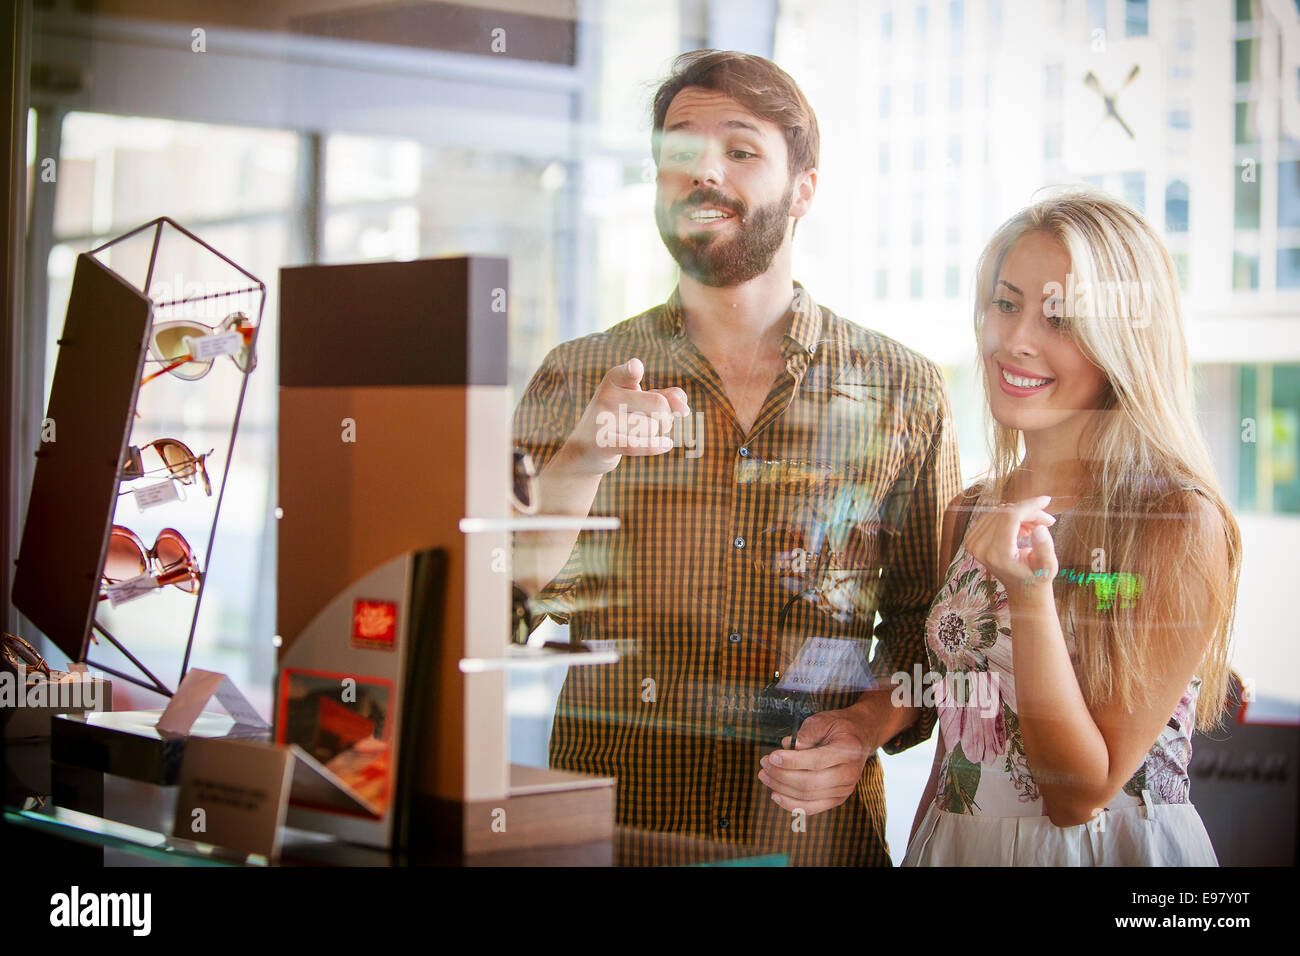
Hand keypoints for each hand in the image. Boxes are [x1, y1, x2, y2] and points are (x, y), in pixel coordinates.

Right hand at [561, 357, 690, 475]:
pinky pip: (636, 445)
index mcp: (614, 379)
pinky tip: (668, 444)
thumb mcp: (640, 402)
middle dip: (667, 417)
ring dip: (655, 434)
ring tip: (644, 434)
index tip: (635, 368)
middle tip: (662, 423)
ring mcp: (602, 420)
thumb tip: (684, 408)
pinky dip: (656, 445)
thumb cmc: (620, 419)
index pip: (630, 372)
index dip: (633, 370)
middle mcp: (606, 395)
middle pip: (659, 404)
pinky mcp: (603, 443)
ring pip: (651, 427)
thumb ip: (667, 397)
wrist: (584, 450)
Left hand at [757, 708, 871, 815]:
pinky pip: (812, 808)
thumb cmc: (839, 727)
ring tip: (764, 776)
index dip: (791, 761)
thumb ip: (807, 732)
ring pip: (808, 797)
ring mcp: (845, 789)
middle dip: (782, 775)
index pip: (816, 761)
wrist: (860, 737)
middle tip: (763, 764)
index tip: (771, 756)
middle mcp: (849, 773)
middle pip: (810, 782)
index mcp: (848, 751)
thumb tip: (789, 747)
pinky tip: (775, 795)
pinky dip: (792, 804)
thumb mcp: (824, 720)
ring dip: (782, 789)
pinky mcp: (837, 799)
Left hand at [963, 495, 1058, 598]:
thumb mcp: (1047, 567)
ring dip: (1021, 513)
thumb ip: (1045, 548)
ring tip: (1036, 527)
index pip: (1010, 517)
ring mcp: (972, 542)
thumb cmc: (1037, 577)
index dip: (1029, 506)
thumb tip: (1039, 528)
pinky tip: (1024, 528)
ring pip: (999, 511)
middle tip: (1047, 520)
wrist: (1021, 588)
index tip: (1047, 501)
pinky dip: (1011, 517)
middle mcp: (979, 547)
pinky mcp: (972, 538)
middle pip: (1005, 512)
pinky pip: (993, 515)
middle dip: (1029, 511)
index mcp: (996, 554)